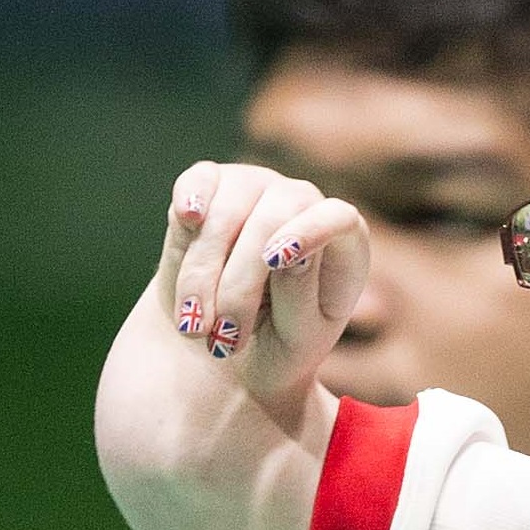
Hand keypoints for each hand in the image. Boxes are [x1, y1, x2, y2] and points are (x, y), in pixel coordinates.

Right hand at [155, 161, 373, 431]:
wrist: (221, 345)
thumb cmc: (275, 348)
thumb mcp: (297, 340)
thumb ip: (300, 296)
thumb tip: (290, 249)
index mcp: (342, 245)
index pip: (339, 218)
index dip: (311, 232)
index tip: (275, 261)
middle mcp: (303, 206)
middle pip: (275, 217)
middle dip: (240, 282)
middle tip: (223, 339)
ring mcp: (257, 189)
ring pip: (228, 209)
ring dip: (202, 273)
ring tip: (195, 329)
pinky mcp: (212, 186)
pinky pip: (199, 182)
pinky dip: (189, 197)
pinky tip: (188, 216)